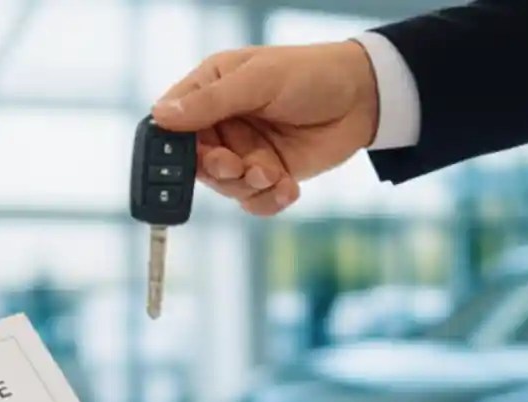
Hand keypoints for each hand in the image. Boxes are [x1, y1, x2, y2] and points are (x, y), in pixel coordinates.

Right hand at [152, 40, 378, 216]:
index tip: (195, 155)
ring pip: (225, 187)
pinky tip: (287, 188)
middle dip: (219, 170)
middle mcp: (222, 124)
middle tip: (238, 165)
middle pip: (197, 164)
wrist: (365, 98)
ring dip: (248, 186)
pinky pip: (253, 202)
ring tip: (273, 174)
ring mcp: (244, 151)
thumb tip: (161, 116)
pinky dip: (268, 201)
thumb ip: (211, 101)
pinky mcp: (268, 175)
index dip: (176, 146)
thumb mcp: (258, 80)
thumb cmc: (311, 74)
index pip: (173, 124)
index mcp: (210, 90)